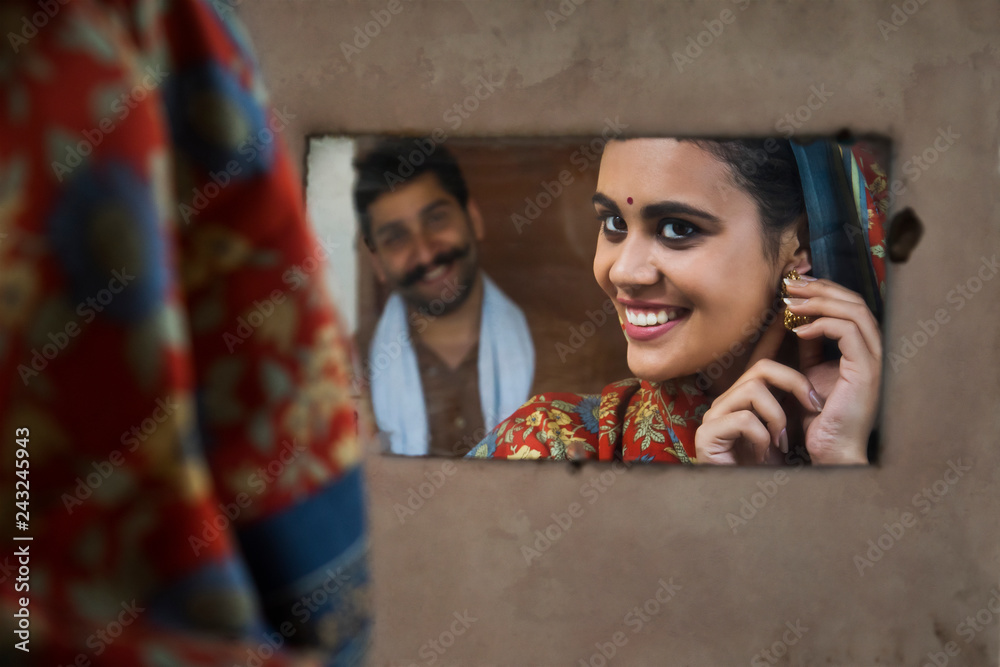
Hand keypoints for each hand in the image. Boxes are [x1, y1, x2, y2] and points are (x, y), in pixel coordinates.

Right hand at [695, 315, 822, 464]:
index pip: (760, 359)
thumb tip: (820, 366)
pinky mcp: (707, 436)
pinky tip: (765, 453)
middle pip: (760, 370)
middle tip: (813, 407)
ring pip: (753, 390)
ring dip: (778, 416)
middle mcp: (725, 403)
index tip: (794, 318)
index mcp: (745, 398)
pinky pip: (744, 418)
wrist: (753, 504)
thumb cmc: (775, 470)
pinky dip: (763, 435)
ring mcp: (712, 419)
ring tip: (781, 441)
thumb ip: (794, 398)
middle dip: (794, 385)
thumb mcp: (791, 426)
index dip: (774, 335)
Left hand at [784, 276, 880, 463]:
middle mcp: (874, 350)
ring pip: (854, 311)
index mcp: (862, 349)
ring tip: (791, 302)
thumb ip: (810, 346)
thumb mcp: (810, 371)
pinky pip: (848, 332)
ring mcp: (874, 360)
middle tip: (790, 284)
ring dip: (819, 301)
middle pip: (854, 301)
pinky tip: (798, 328)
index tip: (794, 286)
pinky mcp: (866, 370)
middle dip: (820, 288)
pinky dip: (822, 324)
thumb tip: (798, 319)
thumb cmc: (819, 416)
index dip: (824, 290)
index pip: (849, 305)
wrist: (829, 450)